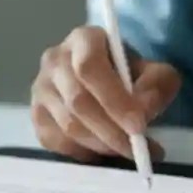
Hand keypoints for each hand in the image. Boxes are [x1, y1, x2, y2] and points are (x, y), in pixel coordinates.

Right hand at [30, 26, 181, 161]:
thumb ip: (157, 86)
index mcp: (83, 39)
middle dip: (111, 131)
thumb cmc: (129, 74)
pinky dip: (83, 152)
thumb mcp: (154, 72)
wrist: (105, 80)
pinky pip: (56, 142)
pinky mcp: (36, 115)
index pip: (90, 67)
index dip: (114, 100)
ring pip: (68, 125)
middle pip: (78, 101)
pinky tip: (103, 151)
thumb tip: (142, 113)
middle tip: (138, 150)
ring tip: (127, 151)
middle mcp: (54, 60)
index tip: (138, 127)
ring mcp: (40, 88)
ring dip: (101, 145)